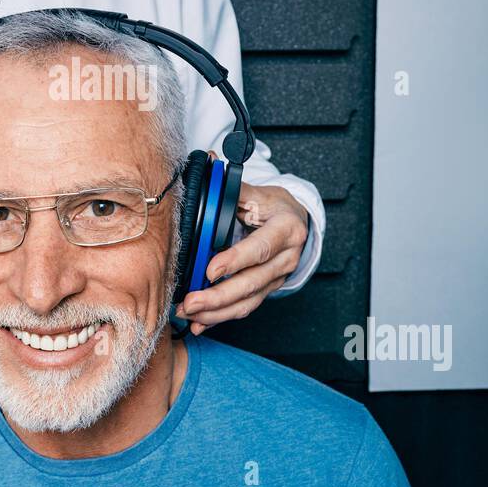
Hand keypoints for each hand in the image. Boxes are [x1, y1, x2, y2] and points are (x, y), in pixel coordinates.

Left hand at [174, 169, 309, 333]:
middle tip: (191, 301)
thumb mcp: (260, 193)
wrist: (298, 222)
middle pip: (252, 282)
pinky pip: (246, 306)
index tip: (209, 270)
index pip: (260, 249)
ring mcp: (279, 277)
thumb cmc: (275, 206)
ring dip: (217, 311)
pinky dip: (222, 317)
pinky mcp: (269, 289)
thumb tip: (209, 163)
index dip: (235, 261)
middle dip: (219, 296)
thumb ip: (235, 188)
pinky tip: (201, 323)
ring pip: (248, 300)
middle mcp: (287, 258)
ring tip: (189, 313)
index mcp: (286, 230)